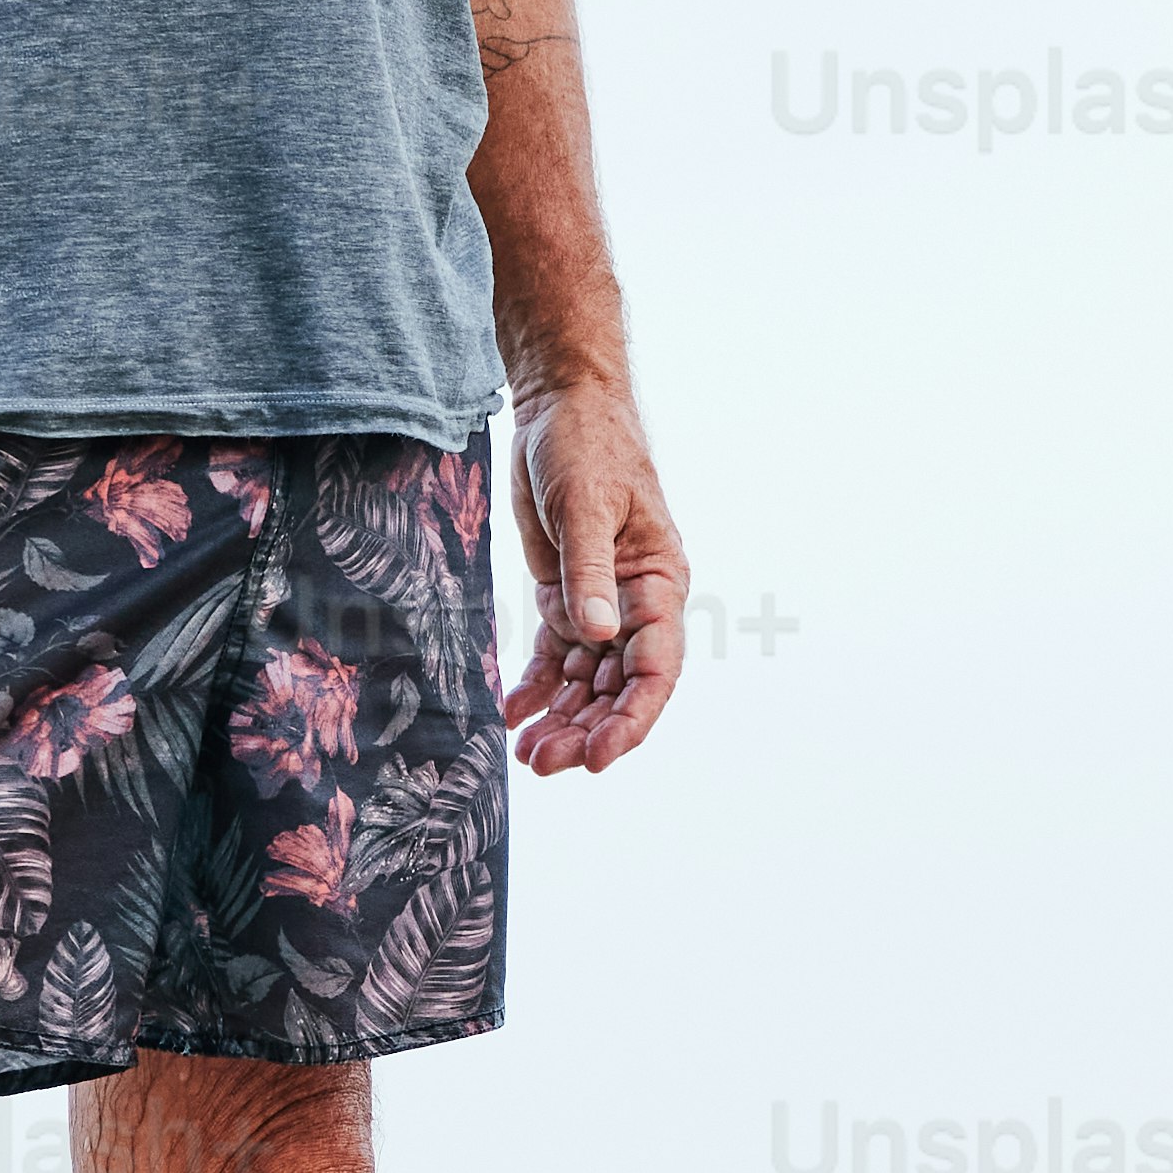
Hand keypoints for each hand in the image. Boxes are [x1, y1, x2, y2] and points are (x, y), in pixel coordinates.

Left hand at [502, 369, 685, 773]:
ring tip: (527, 755)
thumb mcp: (586, 505)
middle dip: (586, 729)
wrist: (560, 409)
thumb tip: (597, 634)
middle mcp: (635, 604)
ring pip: (586, 681)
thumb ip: (589, 571)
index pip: (656, 668)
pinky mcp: (565, 596)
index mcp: (659, 584)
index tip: (598, 756)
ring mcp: (600, 604)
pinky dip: (538, 687)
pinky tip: (514, 713)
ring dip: (562, 718)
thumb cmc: (588, 446)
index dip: (632, 718)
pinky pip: (555, 656)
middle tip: (543, 763)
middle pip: (618, 687)